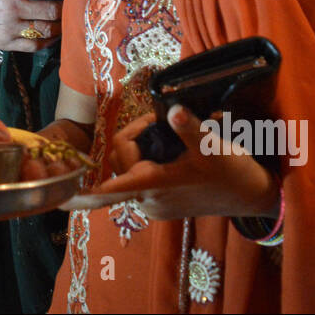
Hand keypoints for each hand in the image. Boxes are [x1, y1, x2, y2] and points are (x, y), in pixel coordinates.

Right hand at [0, 0, 65, 51]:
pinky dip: (48, 41)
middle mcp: (13, 7)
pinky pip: (35, 45)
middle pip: (51, 9)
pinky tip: (55, 34)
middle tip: (76, 4)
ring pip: (46, 29)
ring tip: (68, 19)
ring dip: (61, 25)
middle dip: (67, 7)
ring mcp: (10, 27)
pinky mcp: (7, 43)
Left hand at [89, 105, 278, 220]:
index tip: (62, 192)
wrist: (251, 195)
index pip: (109, 186)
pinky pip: (140, 178)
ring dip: (139, 148)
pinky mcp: (162, 205)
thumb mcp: (212, 145)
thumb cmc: (232, 171)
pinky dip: (146, 161)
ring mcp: (154, 205)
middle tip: (157, 120)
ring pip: (129, 170)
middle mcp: (147, 200)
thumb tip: (172, 110)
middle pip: (120, 163)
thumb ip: (188, 127)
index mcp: (154, 186)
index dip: (84, 191)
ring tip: (166, 131)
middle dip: (132, 138)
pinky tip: (168, 150)